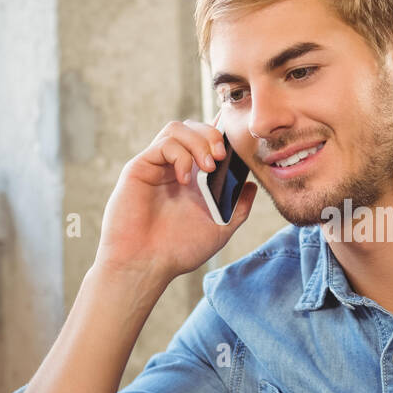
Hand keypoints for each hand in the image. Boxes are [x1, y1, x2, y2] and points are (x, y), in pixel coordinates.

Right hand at [95, 111, 256, 283]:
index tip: (238, 146)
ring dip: (198, 141)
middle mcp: (175, 168)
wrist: (145, 265)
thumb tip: (252, 185)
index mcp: (194, 179)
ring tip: (208, 167)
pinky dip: (180, 156)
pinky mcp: (140, 168)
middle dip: (212, 134)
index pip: (208, 143)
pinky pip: (163, 144)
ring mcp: (157, 166)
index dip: (223, 136)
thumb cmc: (177, 251)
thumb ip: (238, 208)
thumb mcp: (219, 229)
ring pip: (177, 128)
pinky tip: (185, 179)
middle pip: (193, 127)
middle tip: (222, 156)